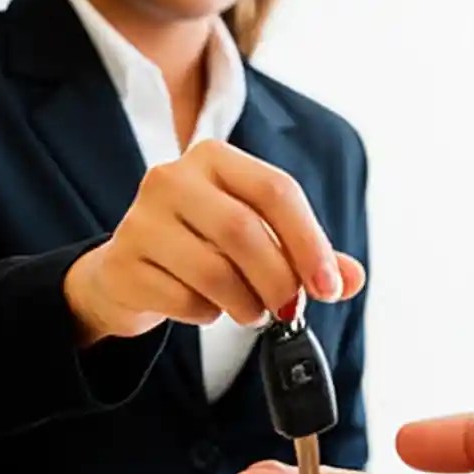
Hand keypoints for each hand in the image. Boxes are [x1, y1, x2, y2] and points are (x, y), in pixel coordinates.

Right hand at [64, 140, 365, 343]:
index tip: (329, 288)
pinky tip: (204, 307)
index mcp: (214, 158)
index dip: (310, 243)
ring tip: (251, 312)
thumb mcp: (259, 242)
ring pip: (214, 271)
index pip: (276, 190)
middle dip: (279, 281)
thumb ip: (307, 256)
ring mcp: (140, 219)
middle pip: (244, 231)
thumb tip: (351, 278)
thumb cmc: (204, 249)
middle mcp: (172, 178)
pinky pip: (183, 299)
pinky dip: (206, 314)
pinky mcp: (123, 263)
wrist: (129, 273)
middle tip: (289, 309)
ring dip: (246, 304)